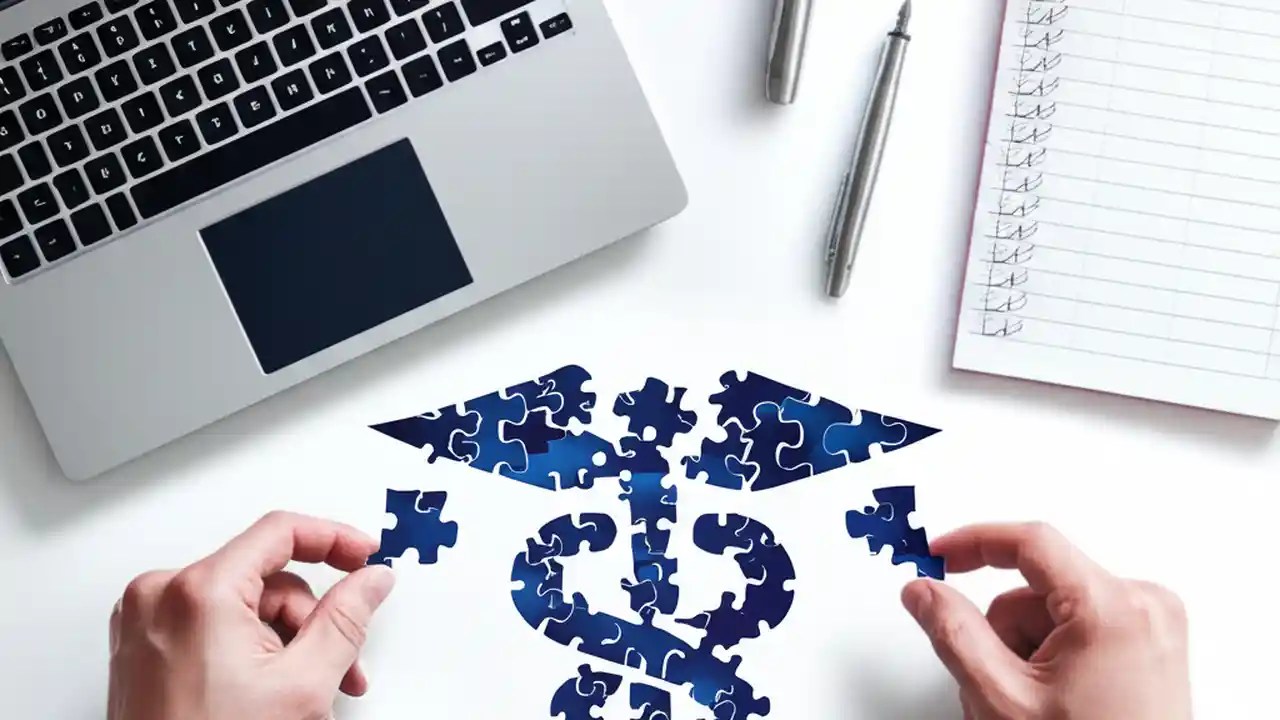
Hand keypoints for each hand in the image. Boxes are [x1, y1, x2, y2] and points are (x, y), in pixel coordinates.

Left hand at [108, 512, 396, 719]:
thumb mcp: (303, 684)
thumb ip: (346, 619)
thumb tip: (370, 580)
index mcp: (199, 592)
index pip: (280, 532)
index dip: (334, 539)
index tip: (363, 553)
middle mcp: (160, 596)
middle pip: (265, 579)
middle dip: (310, 620)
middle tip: (339, 664)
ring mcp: (144, 622)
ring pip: (242, 605)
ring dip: (284, 641)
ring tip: (303, 691)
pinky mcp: (141, 646)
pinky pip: (211, 624)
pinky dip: (248, 648)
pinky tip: (266, 688)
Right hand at [901, 523, 1190, 719]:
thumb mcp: (1004, 699)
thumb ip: (955, 633)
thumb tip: (924, 591)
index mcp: (1113, 608)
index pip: (1031, 542)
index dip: (975, 542)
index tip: (939, 554)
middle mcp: (1143, 606)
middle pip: (1036, 589)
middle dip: (1003, 633)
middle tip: (1000, 684)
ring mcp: (1153, 626)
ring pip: (1053, 611)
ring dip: (1025, 651)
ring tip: (1032, 703)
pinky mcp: (1152, 645)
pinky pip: (1081, 628)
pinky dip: (1053, 657)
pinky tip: (1056, 700)